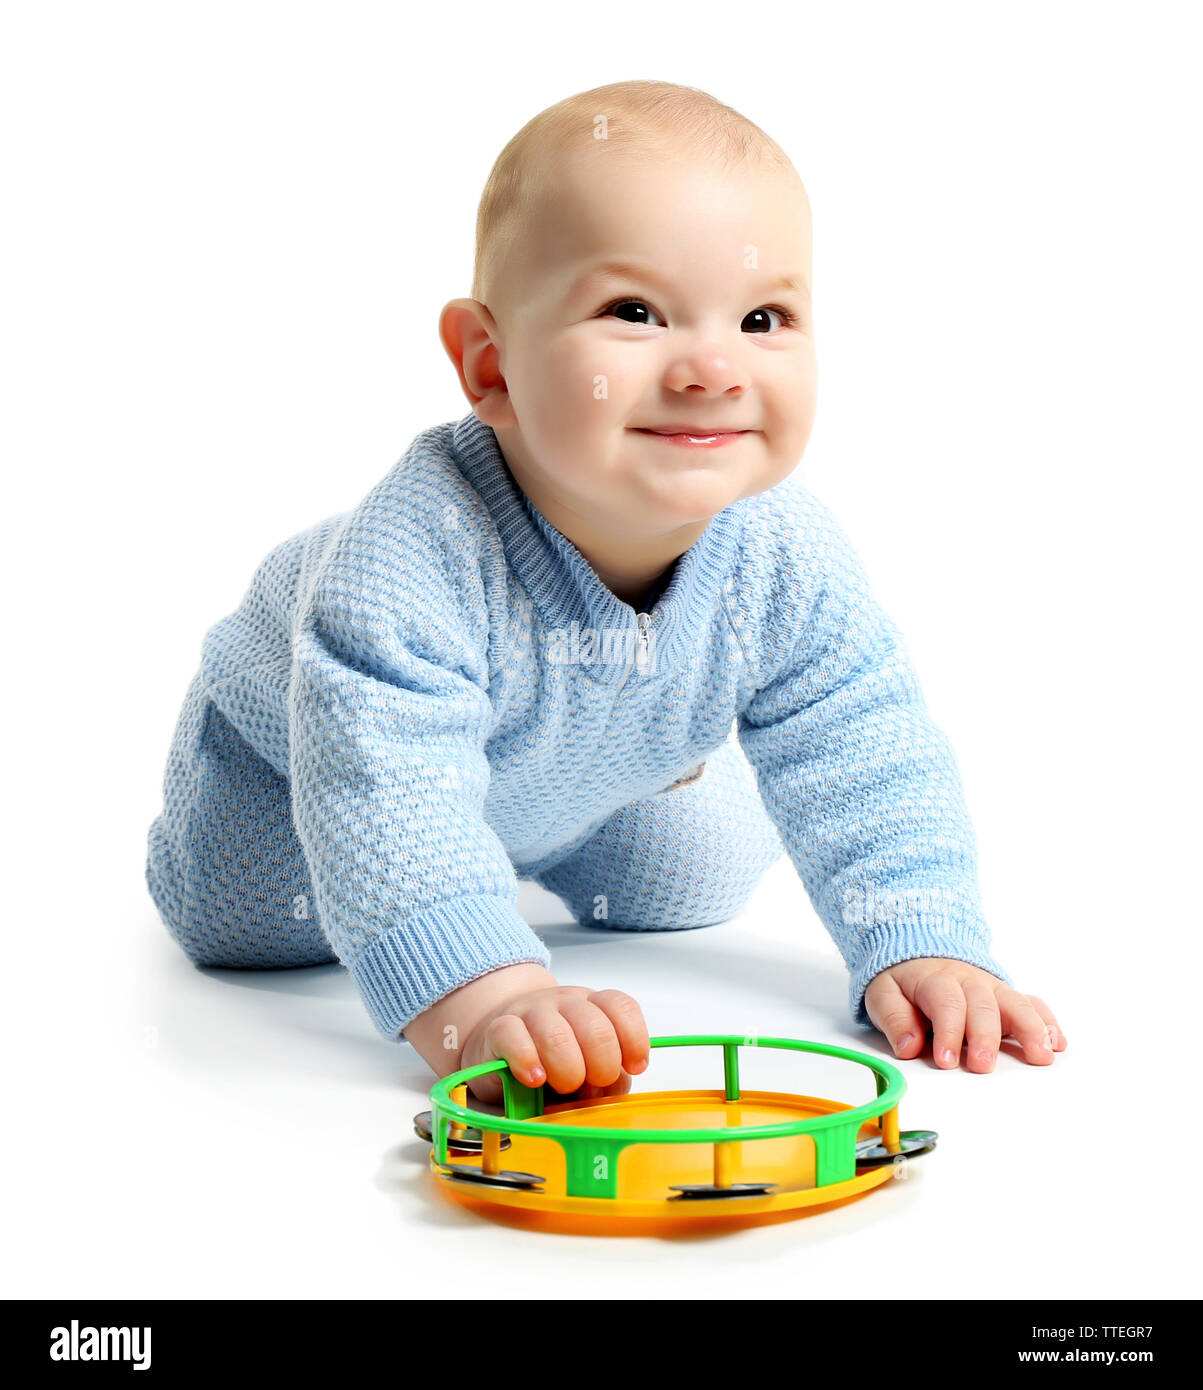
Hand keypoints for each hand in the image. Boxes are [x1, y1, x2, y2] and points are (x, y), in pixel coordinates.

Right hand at [458, 984, 650, 1104]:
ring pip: (556, 1035)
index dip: (633, 1039)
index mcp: (592, 1006)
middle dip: (601, 1066)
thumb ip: (608, 1078)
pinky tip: (534, 1079)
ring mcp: (531, 1012)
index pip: (621, 1007)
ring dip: (567, 1070)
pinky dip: (528, 1062)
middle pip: (594, 1027)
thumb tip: (610, 1092)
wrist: (502, 1041)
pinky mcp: (499, 1028)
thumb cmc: (553, 1058)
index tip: (633, 1067)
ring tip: (562, 1086)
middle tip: (590, 1085)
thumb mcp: (589, 1065)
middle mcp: (565, 1002)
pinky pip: (514, 1038)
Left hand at [864, 958, 1066, 1072]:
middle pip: (983, 1005)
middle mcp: (969, 981)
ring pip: (1015, 1003)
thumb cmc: (902, 981)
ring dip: (1030, 1028)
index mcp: (936, 980)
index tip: (947, 1061)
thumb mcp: (883, 993)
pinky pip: (1032, 1004)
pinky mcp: (1006, 998)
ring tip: (1041, 1056)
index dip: (948, 1031)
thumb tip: (908, 1046)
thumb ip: (894, 1018)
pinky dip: (1046, 1022)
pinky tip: (1057, 1043)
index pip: (946, 1003)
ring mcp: (992, 988)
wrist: (917, 952)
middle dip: (985, 1036)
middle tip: (983, 1066)